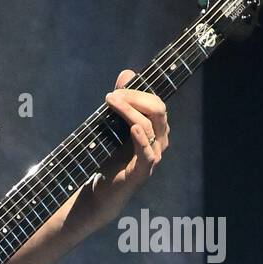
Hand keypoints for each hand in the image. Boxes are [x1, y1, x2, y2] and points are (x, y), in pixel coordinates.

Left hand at [90, 69, 169, 217]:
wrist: (102, 190)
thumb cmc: (111, 156)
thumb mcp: (114, 125)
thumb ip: (122, 101)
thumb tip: (127, 73)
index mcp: (156, 128)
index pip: (156, 102)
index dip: (139, 91)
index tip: (120, 85)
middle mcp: (159, 141)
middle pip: (158, 111)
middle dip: (135, 98)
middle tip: (113, 95)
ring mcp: (153, 156)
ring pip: (150, 127)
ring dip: (130, 111)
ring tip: (112, 102)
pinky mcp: (142, 172)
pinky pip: (148, 154)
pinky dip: (141, 139)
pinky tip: (133, 128)